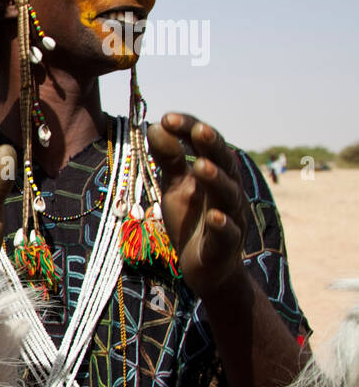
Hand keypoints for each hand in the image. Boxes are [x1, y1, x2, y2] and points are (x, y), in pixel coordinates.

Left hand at [148, 113, 248, 297]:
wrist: (206, 268)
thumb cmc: (192, 221)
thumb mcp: (175, 187)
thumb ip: (169, 159)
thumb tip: (156, 126)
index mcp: (215, 174)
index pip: (204, 145)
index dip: (189, 131)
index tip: (167, 118)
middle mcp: (227, 191)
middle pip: (224, 164)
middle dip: (211, 146)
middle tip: (198, 130)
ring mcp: (231, 218)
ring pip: (229, 196)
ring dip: (217, 180)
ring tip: (202, 166)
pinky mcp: (226, 246)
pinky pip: (228, 233)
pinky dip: (223, 224)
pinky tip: (215, 216)